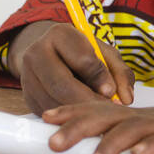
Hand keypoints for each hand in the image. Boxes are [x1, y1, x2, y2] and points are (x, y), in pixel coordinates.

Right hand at [12, 22, 135, 112]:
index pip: (82, 59)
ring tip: (98, 116)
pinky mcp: (27, 96)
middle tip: (107, 111)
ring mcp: (28, 76)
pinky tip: (82, 119)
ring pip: (54, 102)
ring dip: (78, 113)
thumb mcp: (104, 54)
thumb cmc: (82, 53)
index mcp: (60, 34)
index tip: (112, 92)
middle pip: (63, 84)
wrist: (50, 54)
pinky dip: (67, 119)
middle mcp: (37, 52)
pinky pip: (48, 113)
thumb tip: (126, 98)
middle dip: (88, 101)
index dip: (99, 78)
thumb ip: (119, 72)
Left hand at [42, 91, 153, 153]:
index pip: (101, 110)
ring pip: (134, 132)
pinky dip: (153, 148)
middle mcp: (153, 117)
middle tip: (52, 143)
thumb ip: (147, 139)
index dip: (73, 112)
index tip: (44, 118)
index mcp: (145, 116)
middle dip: (77, 129)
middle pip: (108, 118)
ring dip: (110, 146)